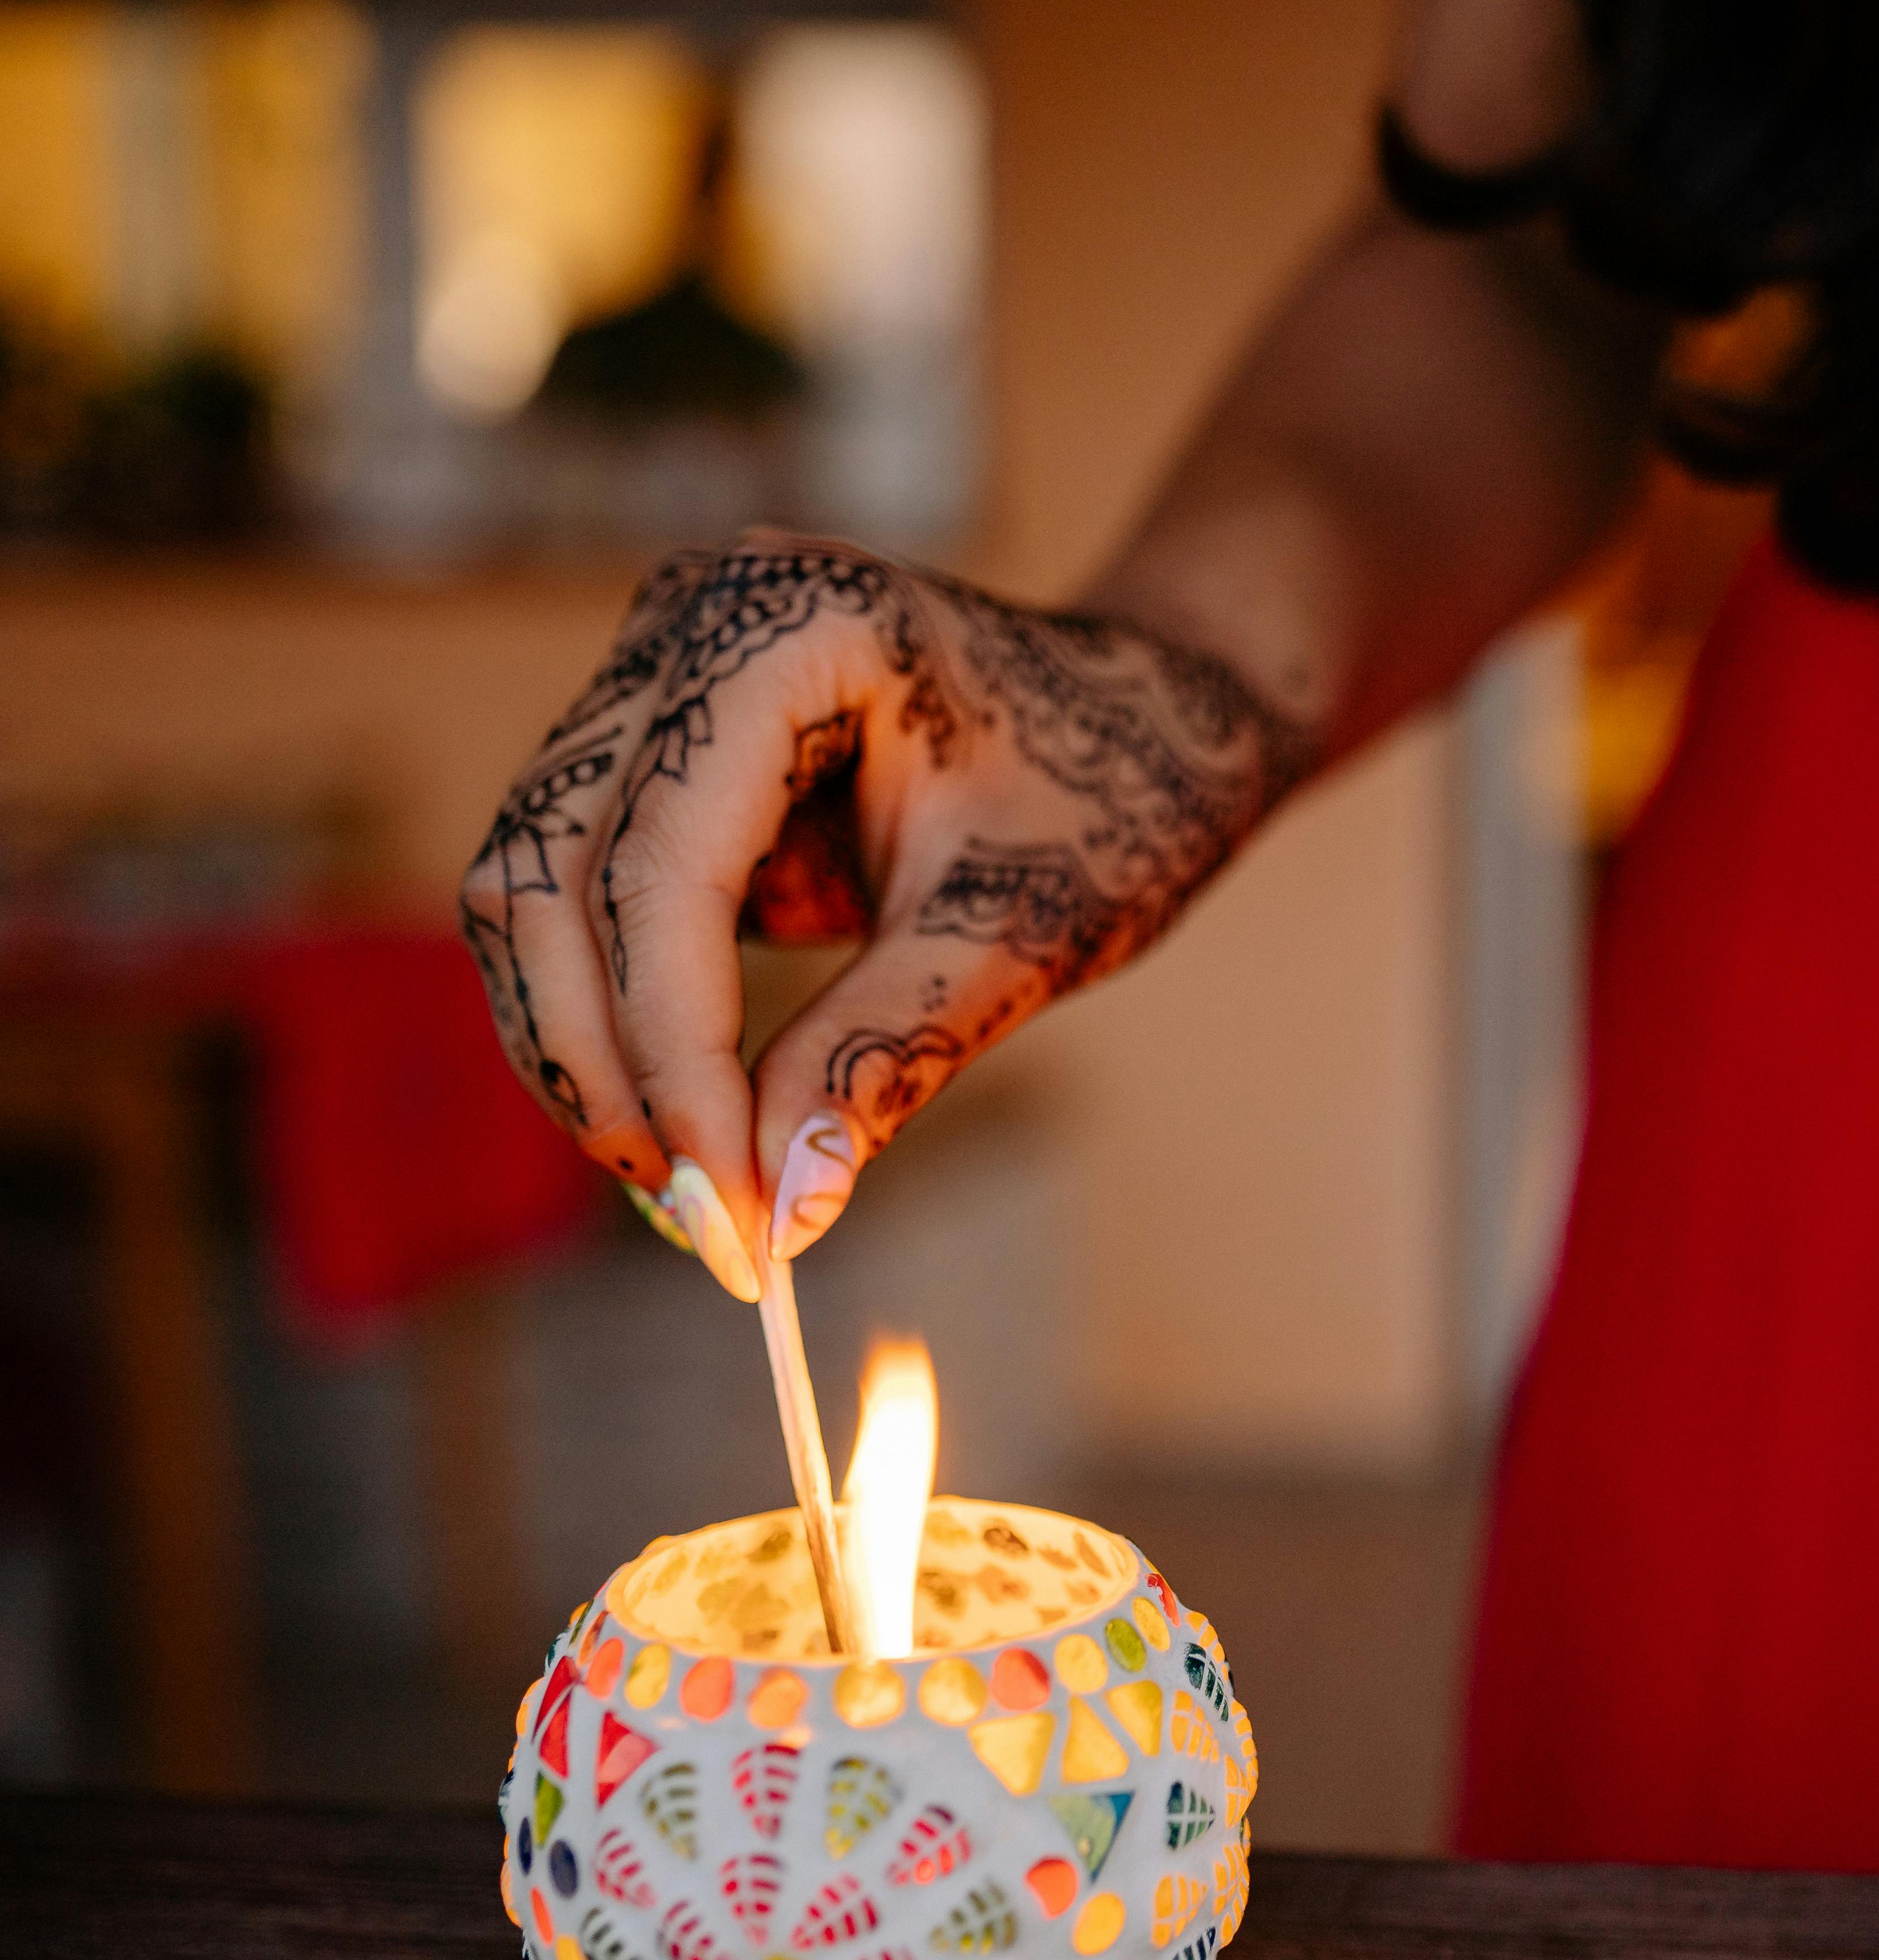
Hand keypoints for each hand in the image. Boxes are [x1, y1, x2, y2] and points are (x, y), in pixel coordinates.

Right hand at [460, 532, 1317, 1293]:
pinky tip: (687, 1118)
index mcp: (793, 622)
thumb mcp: (1022, 932)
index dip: (670, 1050)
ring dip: (586, 1051)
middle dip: (604, 1065)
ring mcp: (660, 674)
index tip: (727, 1205)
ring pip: (528, 888)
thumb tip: (781, 1209)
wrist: (1152, 724)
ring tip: (693, 1188)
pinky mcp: (655, 748)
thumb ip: (887, 1054)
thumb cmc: (1116, 799)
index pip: (659, 868)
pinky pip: (577, 896)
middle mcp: (694, 622)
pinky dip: (615, 1015)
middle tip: (700, 1220)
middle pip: (545, 871)